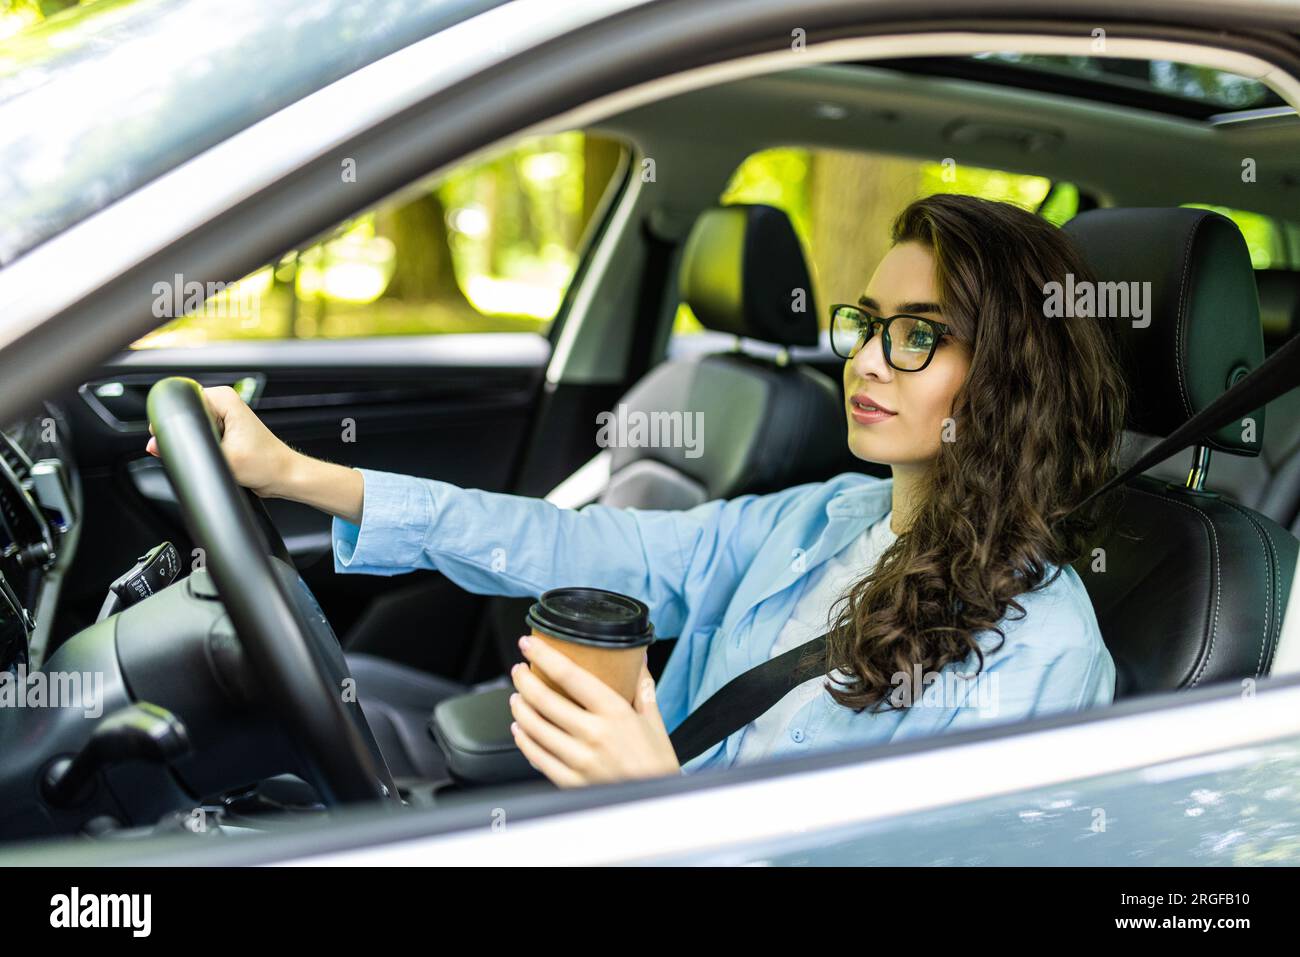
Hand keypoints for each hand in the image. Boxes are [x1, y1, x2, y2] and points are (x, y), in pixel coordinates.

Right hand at [146, 385, 297, 496]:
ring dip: (196, 443)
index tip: (172, 437)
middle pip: (185, 414)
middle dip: (185, 434)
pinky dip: (203, 448)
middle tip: (207, 450)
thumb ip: (188, 452)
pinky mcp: (223, 431)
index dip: (172, 420)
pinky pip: (202, 436)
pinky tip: (218, 457)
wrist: (283, 476)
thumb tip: (155, 446)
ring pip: (192, 428)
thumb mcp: (224, 459)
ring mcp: (223, 417)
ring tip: (220, 454)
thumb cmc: (266, 464)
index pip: (183, 399)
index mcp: (224, 398)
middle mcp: (223, 403)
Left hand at [509, 635, 680, 787]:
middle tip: (519, 671)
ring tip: (517, 698)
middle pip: (543, 699)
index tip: (529, 644)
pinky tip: (521, 730)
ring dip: (519, 708)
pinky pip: (536, 757)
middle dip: (524, 680)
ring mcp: (579, 759)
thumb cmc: (657, 763)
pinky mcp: (570, 781)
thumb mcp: (654, 720)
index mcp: (614, 712)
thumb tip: (639, 658)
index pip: (569, 675)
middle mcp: (594, 734)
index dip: (543, 655)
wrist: (657, 804)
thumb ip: (642, 687)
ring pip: (534, 727)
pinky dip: (523, 740)